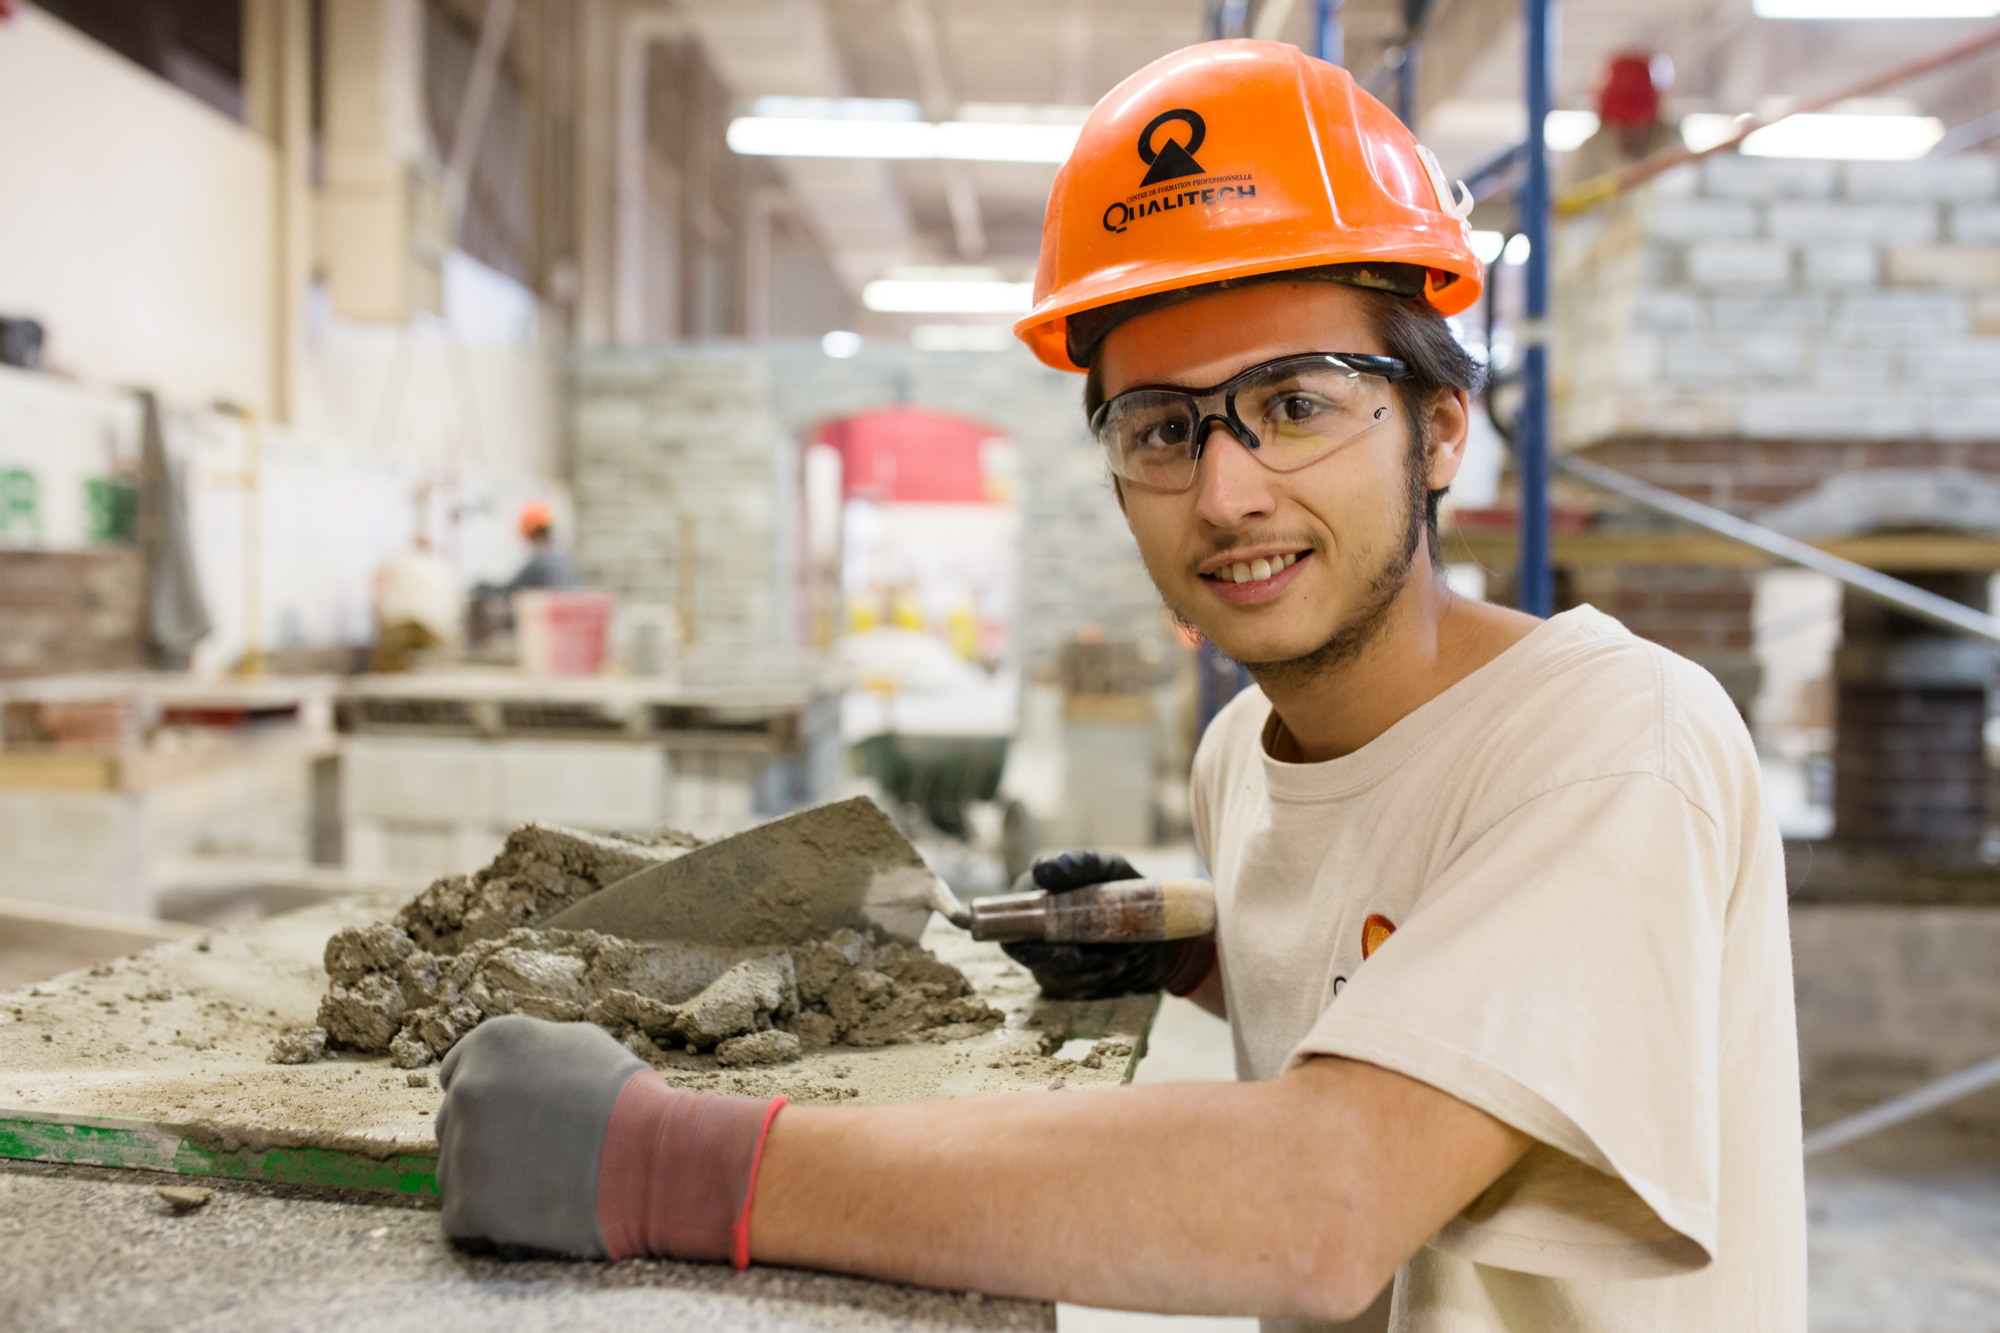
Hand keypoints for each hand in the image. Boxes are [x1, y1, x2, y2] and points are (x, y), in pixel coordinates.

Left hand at [436, 1014, 785, 1263]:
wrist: (651, 1160)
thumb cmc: (627, 1101)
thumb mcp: (581, 1044)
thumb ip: (532, 1050)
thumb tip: (513, 1064)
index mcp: (491, 1043)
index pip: (458, 1073)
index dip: (490, 1097)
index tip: (515, 1116)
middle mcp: (467, 1089)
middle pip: (453, 1121)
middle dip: (485, 1136)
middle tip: (533, 1153)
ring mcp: (462, 1148)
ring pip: (455, 1169)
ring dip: (485, 1178)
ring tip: (542, 1182)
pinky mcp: (466, 1206)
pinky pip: (463, 1216)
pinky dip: (492, 1220)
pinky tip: (534, 1210)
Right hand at [1001, 850, 1216, 1000]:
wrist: (1159, 926)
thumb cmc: (1126, 888)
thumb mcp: (1109, 868)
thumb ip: (1079, 864)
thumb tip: (1041, 871)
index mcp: (1033, 901)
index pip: (1009, 928)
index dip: (1026, 944)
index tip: (1067, 950)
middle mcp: (1034, 933)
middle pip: (1031, 959)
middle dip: (1067, 962)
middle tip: (1100, 956)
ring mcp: (1049, 960)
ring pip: (1055, 978)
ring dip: (1092, 971)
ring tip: (1124, 955)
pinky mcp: (1067, 981)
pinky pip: (1074, 991)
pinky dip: (1101, 982)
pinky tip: (1122, 967)